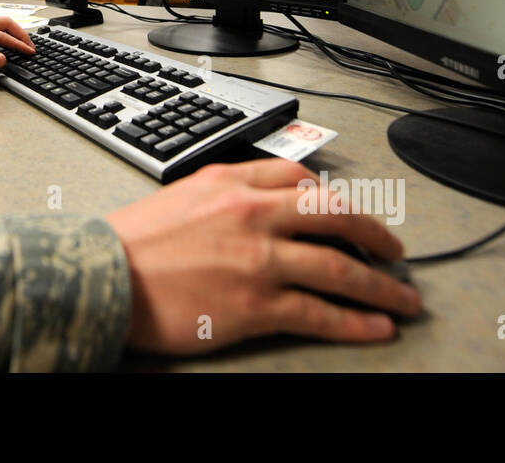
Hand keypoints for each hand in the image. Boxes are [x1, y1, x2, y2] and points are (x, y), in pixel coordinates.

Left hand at [0, 15, 34, 76]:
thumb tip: (2, 58)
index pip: (2, 35)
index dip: (17, 44)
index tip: (29, 52)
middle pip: (5, 22)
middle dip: (21, 34)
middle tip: (31, 48)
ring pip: (1, 23)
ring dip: (14, 32)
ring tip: (24, 45)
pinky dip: (6, 33)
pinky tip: (10, 41)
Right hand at [105, 159, 422, 353]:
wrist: (100, 275)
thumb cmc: (132, 242)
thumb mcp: (180, 194)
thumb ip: (224, 192)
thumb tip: (260, 203)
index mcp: (232, 182)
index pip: (301, 178)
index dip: (335, 197)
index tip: (350, 213)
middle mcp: (253, 214)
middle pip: (336, 216)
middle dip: (376, 235)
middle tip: (396, 252)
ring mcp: (258, 259)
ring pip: (340, 267)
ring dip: (381, 285)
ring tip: (404, 299)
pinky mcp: (256, 304)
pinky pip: (320, 312)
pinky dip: (356, 322)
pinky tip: (377, 326)